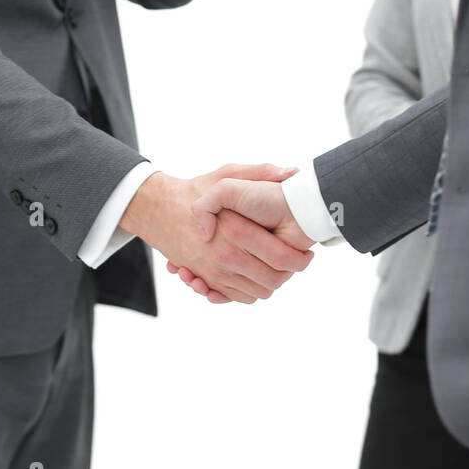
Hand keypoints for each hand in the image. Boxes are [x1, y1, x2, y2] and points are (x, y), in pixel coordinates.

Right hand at [120, 165, 313, 303]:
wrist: (161, 208)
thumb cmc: (198, 188)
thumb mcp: (228, 174)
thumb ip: (260, 172)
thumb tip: (291, 173)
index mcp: (237, 233)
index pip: (282, 259)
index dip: (299, 259)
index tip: (307, 252)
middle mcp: (226, 256)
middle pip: (272, 280)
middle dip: (286, 274)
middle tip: (295, 261)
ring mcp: (215, 272)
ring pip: (256, 292)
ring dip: (267, 285)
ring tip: (275, 269)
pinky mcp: (208, 280)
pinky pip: (235, 296)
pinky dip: (244, 294)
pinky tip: (252, 277)